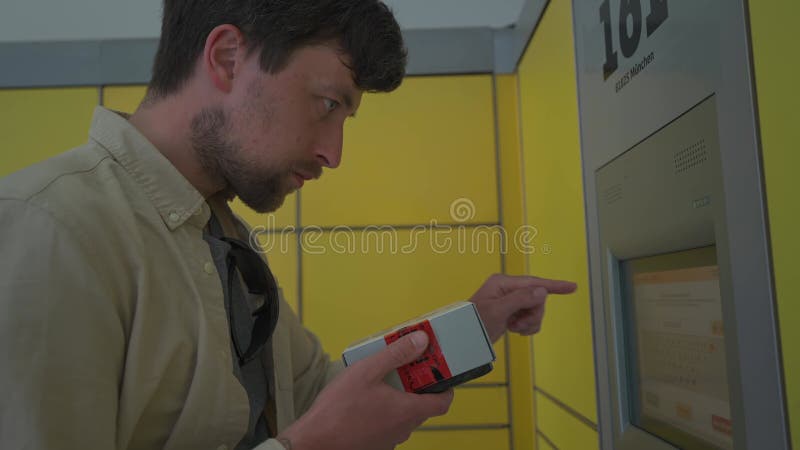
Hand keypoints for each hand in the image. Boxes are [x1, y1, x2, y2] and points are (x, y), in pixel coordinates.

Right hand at [277, 331, 453, 449]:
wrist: (314, 441)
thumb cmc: (338, 409)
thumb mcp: (367, 371)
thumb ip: (396, 354)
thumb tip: (422, 340)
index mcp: (407, 411)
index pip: (443, 403)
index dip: (445, 387)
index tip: (438, 373)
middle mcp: (403, 429)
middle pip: (422, 407)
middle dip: (417, 388)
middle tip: (404, 370)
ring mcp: (389, 440)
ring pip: (403, 417)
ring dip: (399, 400)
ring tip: (380, 383)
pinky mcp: (375, 445)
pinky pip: (387, 426)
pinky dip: (384, 413)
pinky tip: (366, 402)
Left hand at [470, 274, 576, 341]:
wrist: (465, 338)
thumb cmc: (474, 322)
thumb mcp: (497, 311)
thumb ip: (520, 299)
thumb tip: (541, 291)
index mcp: (503, 283)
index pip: (534, 283)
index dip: (554, 285)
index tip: (572, 287)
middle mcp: (508, 289)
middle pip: (537, 299)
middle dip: (532, 314)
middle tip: (518, 324)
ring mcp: (510, 301)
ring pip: (535, 310)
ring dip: (529, 322)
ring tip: (514, 327)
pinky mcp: (512, 312)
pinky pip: (530, 318)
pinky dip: (526, 326)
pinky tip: (514, 329)